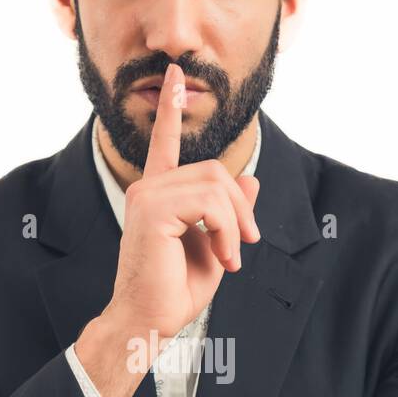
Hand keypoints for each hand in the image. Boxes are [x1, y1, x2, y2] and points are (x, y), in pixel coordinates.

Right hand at [106, 62, 260, 346]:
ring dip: (236, 222)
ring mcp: (146, 195)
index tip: (174, 75)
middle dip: (241, 207)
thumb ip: (230, 213)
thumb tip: (251, 180)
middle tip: (248, 244)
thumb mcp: (216, 247)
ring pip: (214, 184)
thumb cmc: (174, 292)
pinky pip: (208, 202)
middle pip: (213, 170)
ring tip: (234, 256)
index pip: (164, 143)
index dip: (170, 109)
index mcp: (157, 195)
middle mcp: (148, 188)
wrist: (149, 321)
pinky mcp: (152, 208)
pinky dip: (226, 229)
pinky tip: (225, 255)